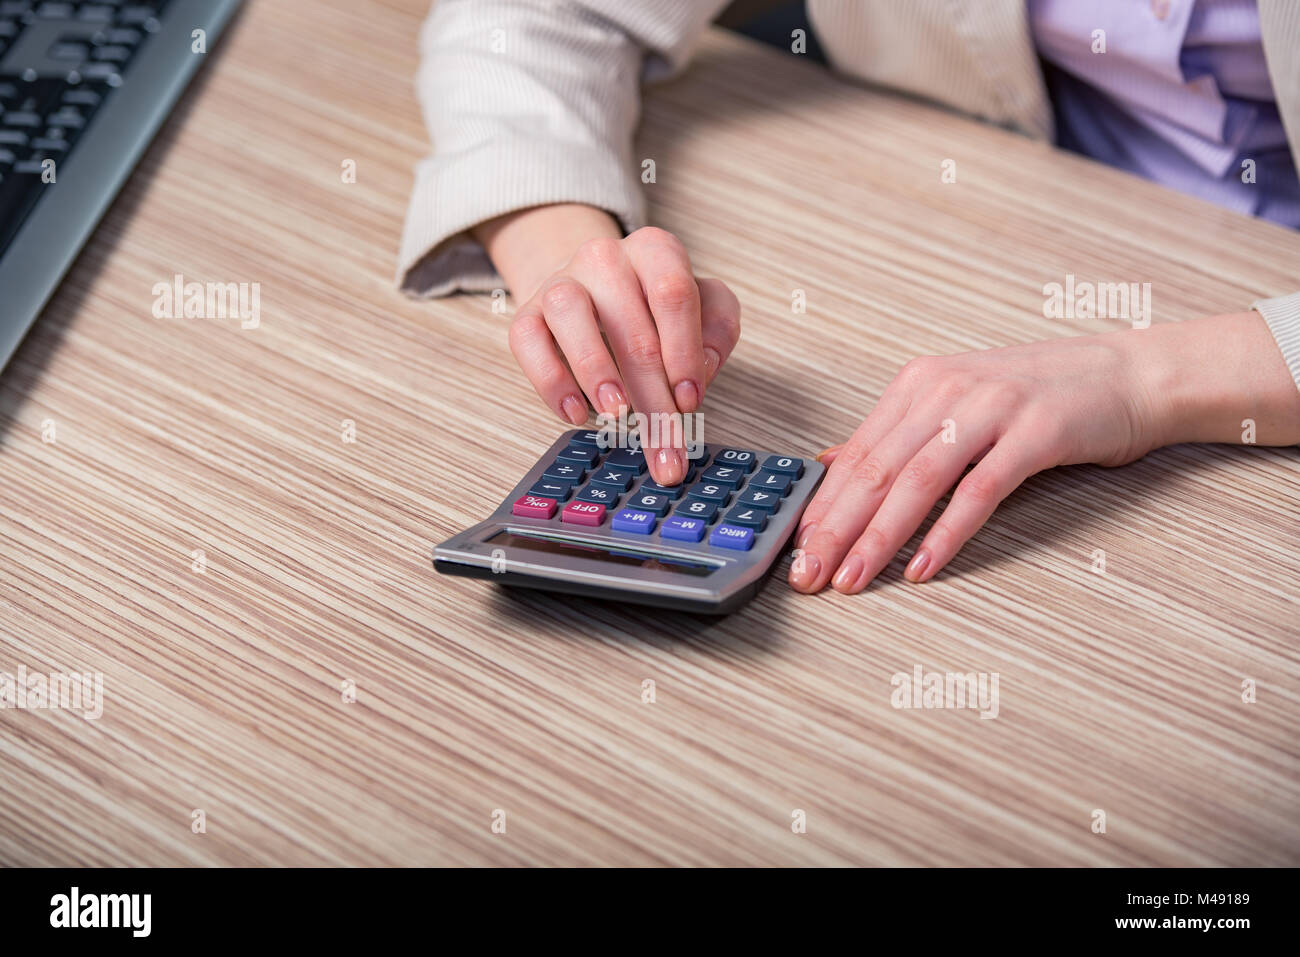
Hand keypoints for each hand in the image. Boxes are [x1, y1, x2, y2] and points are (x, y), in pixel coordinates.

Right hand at [478, 208, 739, 485]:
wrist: (595, 290)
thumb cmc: (656, 308)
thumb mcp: (705, 308)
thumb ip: (717, 330)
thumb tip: (700, 370)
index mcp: (655, 251)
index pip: (673, 293)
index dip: (684, 351)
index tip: (690, 401)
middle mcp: (605, 257)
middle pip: (630, 325)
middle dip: (652, 395)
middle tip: (665, 444)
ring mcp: (561, 282)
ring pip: (569, 312)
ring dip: (595, 368)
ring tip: (616, 414)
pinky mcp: (528, 313)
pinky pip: (527, 340)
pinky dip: (550, 381)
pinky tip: (576, 414)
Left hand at [789, 312, 1299, 593]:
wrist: (1130, 374)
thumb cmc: (1042, 397)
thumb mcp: (957, 406)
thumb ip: (897, 437)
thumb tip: (830, 467)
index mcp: (920, 385)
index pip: (857, 454)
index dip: (822, 505)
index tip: (794, 546)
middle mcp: (947, 390)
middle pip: (877, 469)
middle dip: (836, 528)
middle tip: (807, 573)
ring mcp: (991, 408)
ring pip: (919, 480)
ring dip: (880, 536)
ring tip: (853, 577)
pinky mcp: (1035, 433)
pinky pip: (980, 490)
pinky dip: (947, 532)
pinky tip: (924, 566)